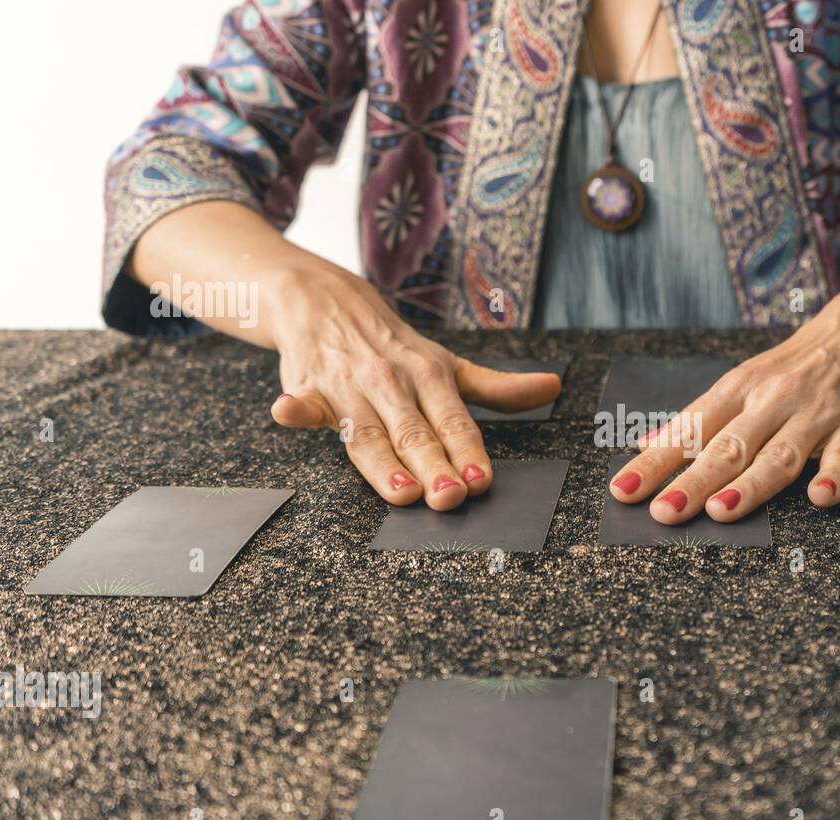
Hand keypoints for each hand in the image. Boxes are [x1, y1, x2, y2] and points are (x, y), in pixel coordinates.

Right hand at [268, 266, 561, 507]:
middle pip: (414, 434)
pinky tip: (287, 412)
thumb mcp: (447, 364)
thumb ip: (496, 388)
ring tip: (402, 492)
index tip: (481, 480)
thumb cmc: (393, 347)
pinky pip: (302, 401)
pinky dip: (294, 408)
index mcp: (429, 377)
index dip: (467, 451)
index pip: (453, 420)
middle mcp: (391, 382)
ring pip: (366, 434)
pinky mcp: (308, 387)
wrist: (326, 301)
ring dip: (382, 463)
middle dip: (434, 468)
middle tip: (450, 498)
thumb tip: (552, 388)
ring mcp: (348, 386)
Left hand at [609, 273, 839, 522]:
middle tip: (663, 512)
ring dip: (750, 485)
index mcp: (738, 389)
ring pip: (779, 455)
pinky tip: (819, 497)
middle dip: (693, 481)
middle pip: (727, 447)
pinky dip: (834, 476)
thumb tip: (647, 443)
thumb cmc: (797, 363)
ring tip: (721, 511)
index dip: (654, 461)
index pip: (689, 429)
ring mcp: (815, 415)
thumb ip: (700, 418)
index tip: (624, 490)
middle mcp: (772, 401)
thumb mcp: (744, 380)